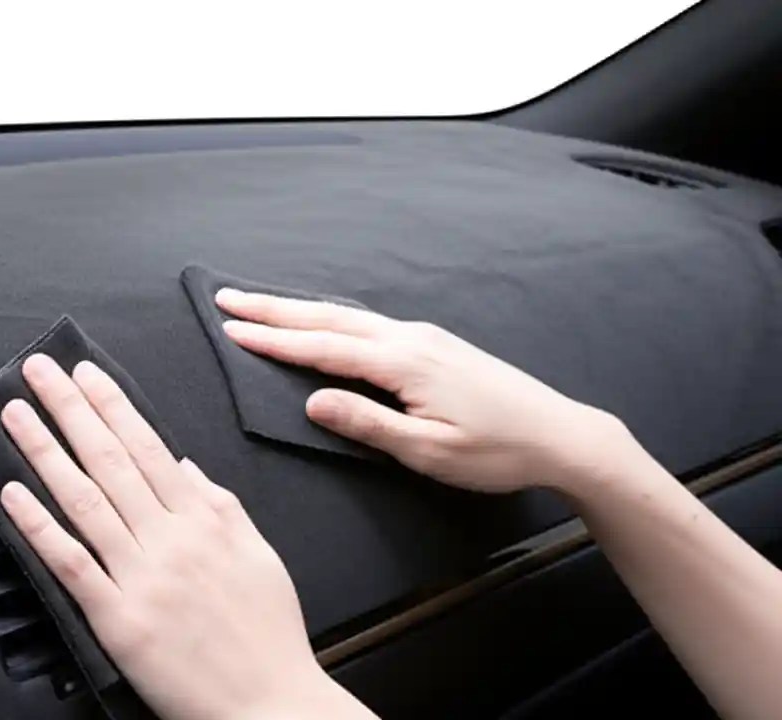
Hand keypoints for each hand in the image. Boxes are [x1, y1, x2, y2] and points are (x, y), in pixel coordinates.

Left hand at [0, 354, 372, 719]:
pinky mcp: (118, 620)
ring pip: (84, 500)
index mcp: (204, 521)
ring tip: (16, 415)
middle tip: (38, 371)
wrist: (271, 703)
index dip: (111, 406)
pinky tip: (12, 492)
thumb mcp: (260, 556)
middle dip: (70, 409)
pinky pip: (70, 563)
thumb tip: (186, 466)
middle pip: (109, 461)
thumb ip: (223, 506)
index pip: (148, 447)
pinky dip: (39, 525)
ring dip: (44, 451)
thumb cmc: (269, 635)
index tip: (86, 375)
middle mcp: (170, 540)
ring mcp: (141, 578)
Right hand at [216, 289, 635, 494]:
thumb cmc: (497, 450)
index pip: (323, 348)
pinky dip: (330, 317)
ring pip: (347, 316)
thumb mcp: (428, 450)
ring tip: (259, 304)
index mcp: (404, 363)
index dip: (273, 340)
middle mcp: (410, 339)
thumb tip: (313, 401)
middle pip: (328, 318)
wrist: (560, 434)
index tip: (230, 329)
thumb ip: (368, 423)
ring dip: (299, 310)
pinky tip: (321, 320)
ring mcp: (424, 337)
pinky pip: (368, 322)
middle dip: (273, 309)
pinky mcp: (433, 344)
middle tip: (226, 299)